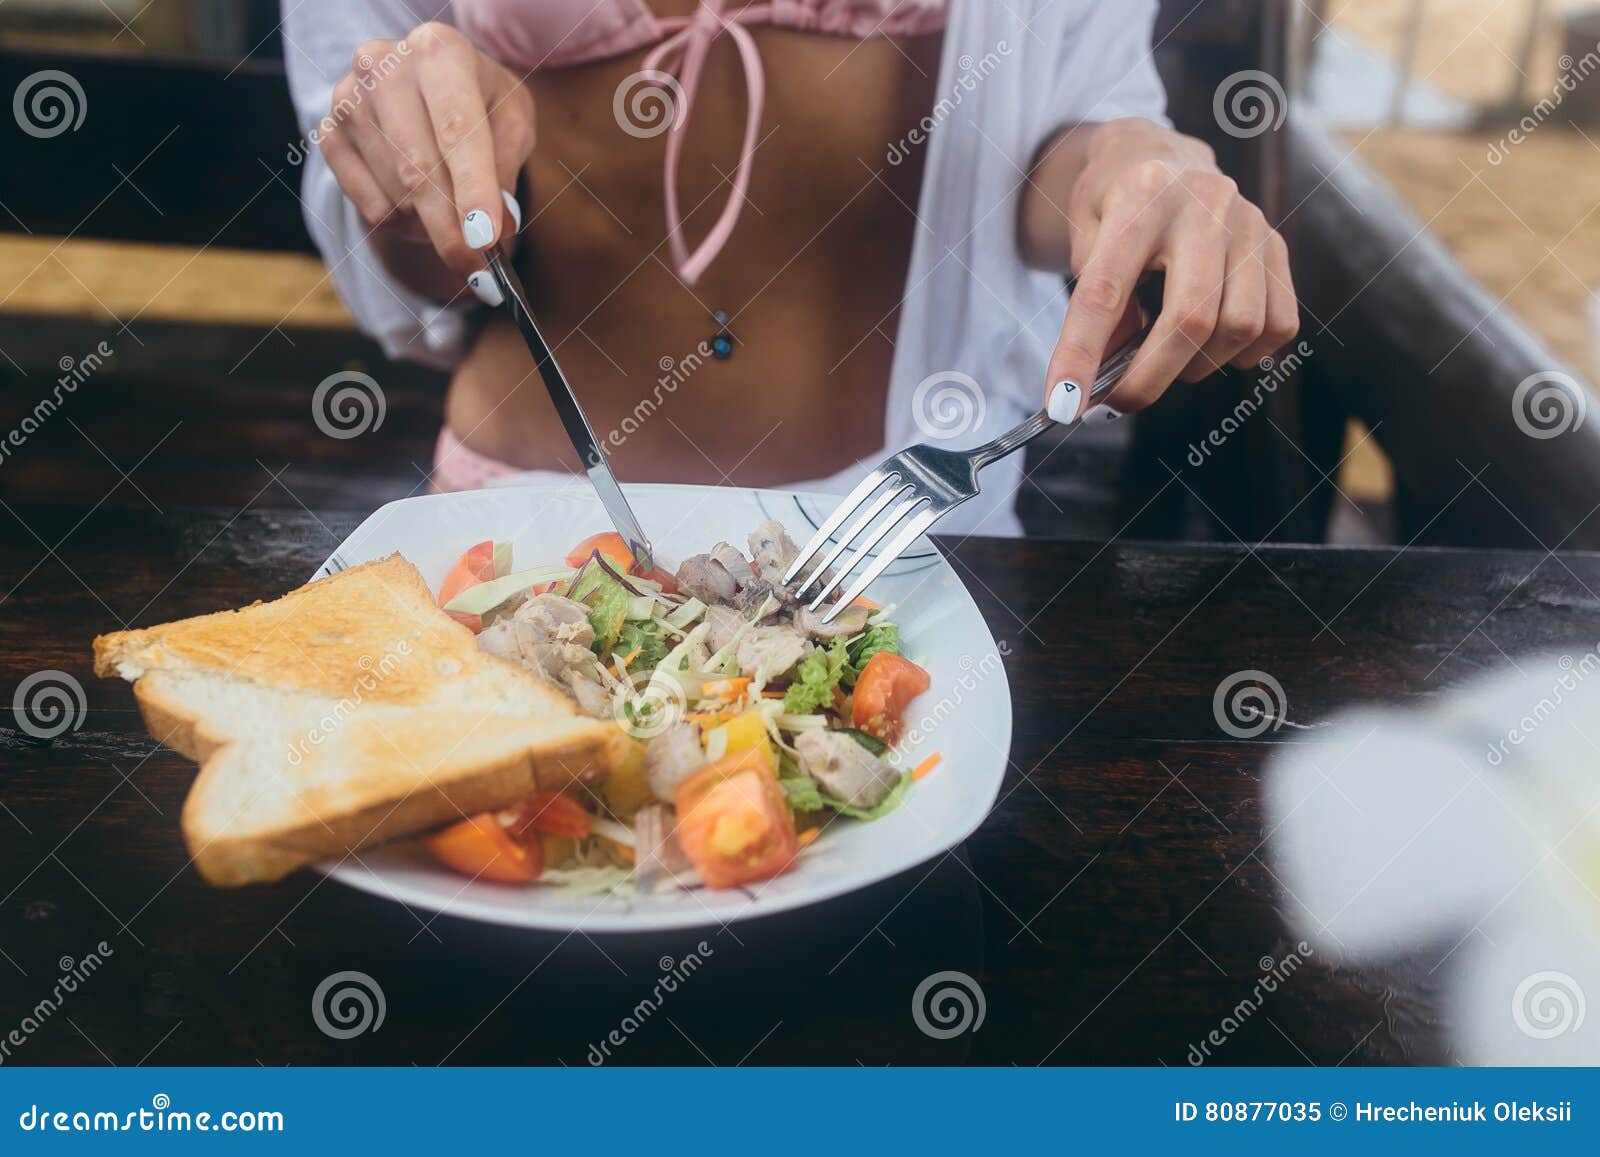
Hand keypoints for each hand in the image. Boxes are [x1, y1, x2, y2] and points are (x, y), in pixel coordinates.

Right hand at [317, 22, 534, 277]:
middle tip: (477, 267)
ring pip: (394, 195)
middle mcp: (385, 66)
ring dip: (431, 224)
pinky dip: (404, 223)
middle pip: (417, 170)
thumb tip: (493, 228)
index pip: (456, 129)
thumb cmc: (481, 103)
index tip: (484, 237)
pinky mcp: (329, 134)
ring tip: (452, 211)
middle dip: (450, 229)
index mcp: (439, 51)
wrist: (431, 85)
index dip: (472, 187)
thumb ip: (506, 170)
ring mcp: (349, 100)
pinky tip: (420, 204)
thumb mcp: (512, 122)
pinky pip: (370, 205)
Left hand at [1042, 120, 1297, 421]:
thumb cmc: (1112, 204)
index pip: (1106, 290)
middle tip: (1119, 401)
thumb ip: (1091, 304)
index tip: (1063, 403)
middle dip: (1149, 379)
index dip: (1081, 354)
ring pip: (1239, 327)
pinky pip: (1276, 324)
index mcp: (1141, 196)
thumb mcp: (1083, 238)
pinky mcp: (1277, 245)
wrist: (1159, 154)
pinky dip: (1245, 354)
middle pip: (1190, 318)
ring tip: (1168, 358)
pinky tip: (1213, 345)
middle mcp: (1205, 204)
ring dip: (1197, 366)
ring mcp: (1250, 223)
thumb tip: (1104, 376)